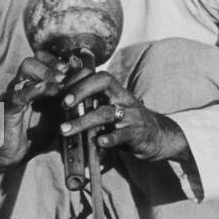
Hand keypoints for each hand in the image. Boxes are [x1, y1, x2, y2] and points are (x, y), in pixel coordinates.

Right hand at [0, 51, 68, 190]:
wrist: (10, 155)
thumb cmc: (33, 135)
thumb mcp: (57, 117)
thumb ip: (70, 103)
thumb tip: (93, 93)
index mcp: (34, 84)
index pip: (45, 60)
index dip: (61, 60)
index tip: (78, 67)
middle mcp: (22, 84)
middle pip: (36, 58)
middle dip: (54, 62)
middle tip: (69, 71)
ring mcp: (14, 93)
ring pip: (27, 68)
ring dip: (47, 72)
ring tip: (61, 81)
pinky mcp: (8, 108)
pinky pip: (19, 94)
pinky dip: (33, 89)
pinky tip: (47, 89)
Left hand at [59, 67, 189, 163]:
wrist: (157, 137)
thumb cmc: (126, 120)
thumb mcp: (112, 105)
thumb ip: (93, 96)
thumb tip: (71, 78)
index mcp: (116, 90)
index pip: (99, 75)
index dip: (80, 79)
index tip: (62, 91)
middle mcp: (123, 98)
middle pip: (104, 84)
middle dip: (81, 91)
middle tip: (63, 104)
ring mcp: (131, 116)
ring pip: (106, 113)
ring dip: (83, 121)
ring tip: (65, 130)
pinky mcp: (137, 134)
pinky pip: (122, 135)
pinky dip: (109, 138)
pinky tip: (98, 142)